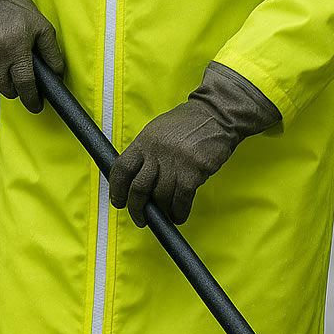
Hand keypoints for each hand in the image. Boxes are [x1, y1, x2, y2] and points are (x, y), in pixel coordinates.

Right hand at [0, 0, 63, 111]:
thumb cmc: (14, 10)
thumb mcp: (41, 27)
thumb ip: (52, 53)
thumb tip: (57, 75)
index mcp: (15, 46)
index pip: (25, 84)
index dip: (32, 98)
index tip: (36, 105)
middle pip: (8, 89)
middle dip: (17, 88)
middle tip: (21, 76)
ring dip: (2, 81)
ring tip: (6, 62)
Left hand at [109, 100, 234, 225]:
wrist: (216, 115)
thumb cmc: (187, 123)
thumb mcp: (158, 131)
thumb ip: (145, 152)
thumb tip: (135, 178)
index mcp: (144, 141)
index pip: (121, 168)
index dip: (117, 189)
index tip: (118, 201)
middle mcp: (156, 152)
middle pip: (138, 188)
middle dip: (137, 208)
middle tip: (140, 218)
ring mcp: (175, 162)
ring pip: (161, 197)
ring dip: (162, 211)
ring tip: (165, 214)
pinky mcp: (193, 172)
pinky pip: (181, 200)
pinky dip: (179, 212)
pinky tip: (179, 215)